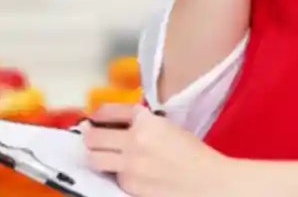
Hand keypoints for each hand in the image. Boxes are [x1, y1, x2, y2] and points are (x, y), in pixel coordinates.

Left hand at [82, 104, 235, 196]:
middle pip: (93, 137)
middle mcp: (134, 141)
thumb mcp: (168, 126)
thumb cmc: (194, 153)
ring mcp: (130, 166)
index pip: (110, 111)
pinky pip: (114, 178)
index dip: (98, 114)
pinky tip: (125, 172)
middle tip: (90, 136)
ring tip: (99, 155)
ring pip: (95, 160)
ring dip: (95, 156)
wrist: (208, 182)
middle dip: (89, 136)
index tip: (94, 116)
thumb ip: (143, 122)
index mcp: (146, 121)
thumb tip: (119, 123)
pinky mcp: (131, 187)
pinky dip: (117, 174)